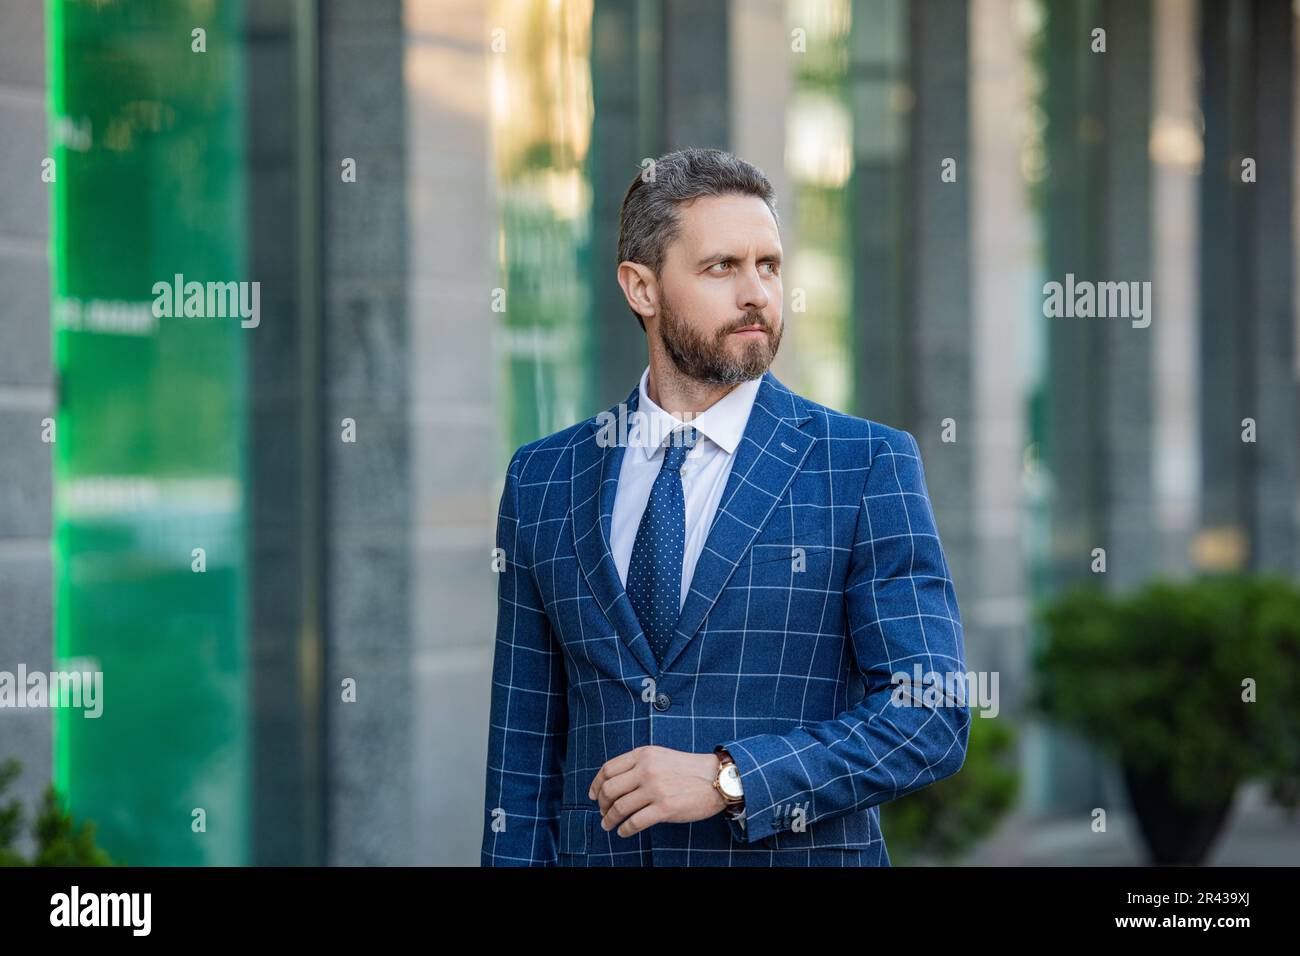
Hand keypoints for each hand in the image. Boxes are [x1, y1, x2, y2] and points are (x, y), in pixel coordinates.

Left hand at [587, 745, 727, 837]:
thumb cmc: (689, 769)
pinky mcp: (665, 808)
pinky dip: (624, 829)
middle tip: (602, 812)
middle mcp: (646, 770)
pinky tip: (623, 831)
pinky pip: (634, 822)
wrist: (717, 778)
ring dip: (609, 819)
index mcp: (644, 755)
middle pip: (609, 789)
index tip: (593, 795)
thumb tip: (614, 783)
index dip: (596, 784)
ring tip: (608, 824)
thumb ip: (638, 764)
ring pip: (619, 807)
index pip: (608, 769)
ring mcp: (655, 789)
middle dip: (601, 804)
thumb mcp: (660, 756)